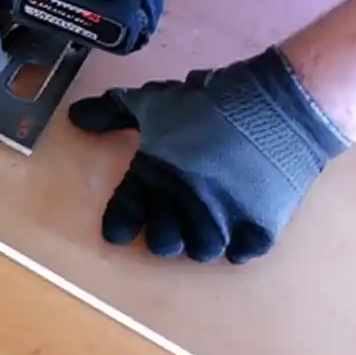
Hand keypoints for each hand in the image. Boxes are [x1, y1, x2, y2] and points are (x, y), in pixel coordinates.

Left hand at [68, 47, 349, 263]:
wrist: (281, 103)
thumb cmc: (211, 100)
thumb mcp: (153, 101)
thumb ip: (111, 113)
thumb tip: (74, 118)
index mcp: (156, 174)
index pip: (125, 215)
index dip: (120, 223)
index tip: (119, 229)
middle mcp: (186, 202)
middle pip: (163, 244)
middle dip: (163, 233)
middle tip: (171, 218)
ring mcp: (225, 218)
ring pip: (201, 252)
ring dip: (198, 240)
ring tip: (203, 222)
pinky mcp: (260, 226)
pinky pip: (239, 254)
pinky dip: (235, 244)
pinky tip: (234, 227)